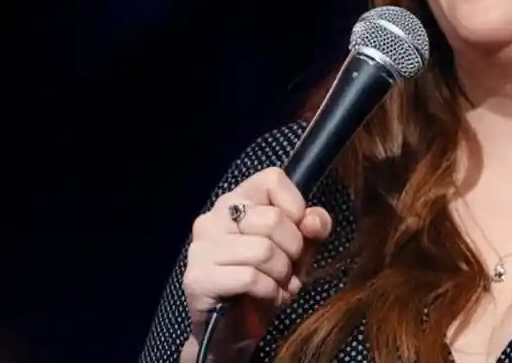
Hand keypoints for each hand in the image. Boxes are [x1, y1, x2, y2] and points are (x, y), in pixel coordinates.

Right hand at [182, 167, 333, 355]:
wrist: (233, 332)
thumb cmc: (265, 284)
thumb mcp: (298, 251)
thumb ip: (312, 227)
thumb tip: (313, 220)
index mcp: (235, 201)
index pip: (272, 179)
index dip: (295, 206)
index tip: (298, 234)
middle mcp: (213, 218)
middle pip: (272, 218)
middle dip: (292, 251)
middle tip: (286, 270)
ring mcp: (201, 247)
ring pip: (263, 250)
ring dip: (281, 276)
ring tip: (277, 286)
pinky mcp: (198, 278)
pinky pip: (251, 277)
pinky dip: (269, 293)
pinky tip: (266, 299)